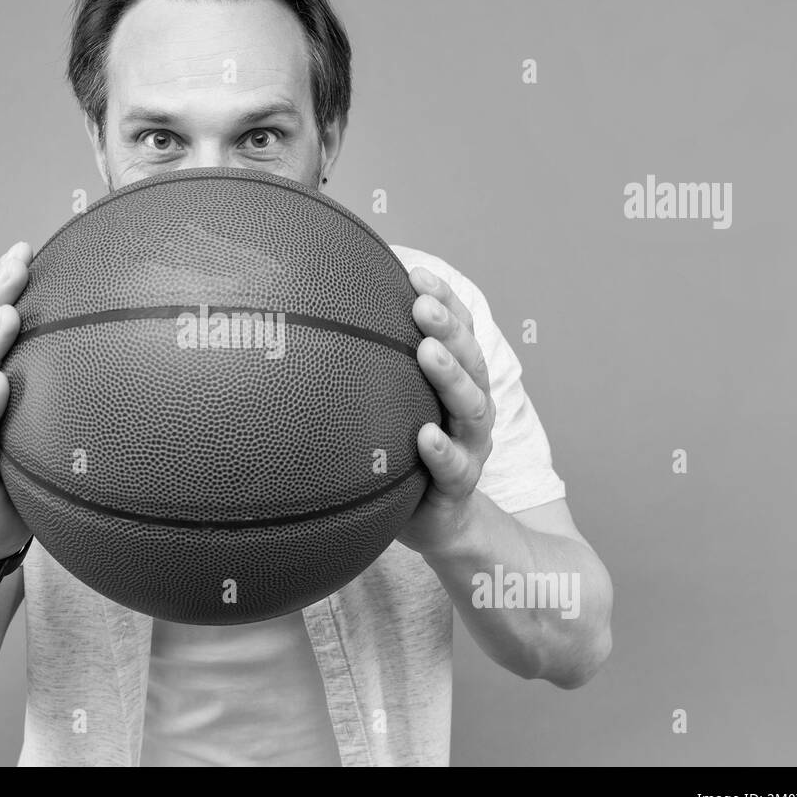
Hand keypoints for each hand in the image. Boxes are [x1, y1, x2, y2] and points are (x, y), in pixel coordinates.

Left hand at [399, 266, 495, 550]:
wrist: (439, 522)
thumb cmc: (408, 451)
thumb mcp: (395, 405)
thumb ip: (378, 368)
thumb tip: (325, 318)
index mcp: (459, 381)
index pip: (459, 332)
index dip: (445, 301)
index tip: (418, 274)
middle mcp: (471, 408)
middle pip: (469, 359)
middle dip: (448, 327)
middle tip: (421, 303)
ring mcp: (470, 446)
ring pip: (471, 407)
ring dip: (450, 376)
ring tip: (428, 351)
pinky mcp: (460, 485)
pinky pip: (455, 467)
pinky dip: (441, 450)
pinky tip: (425, 436)